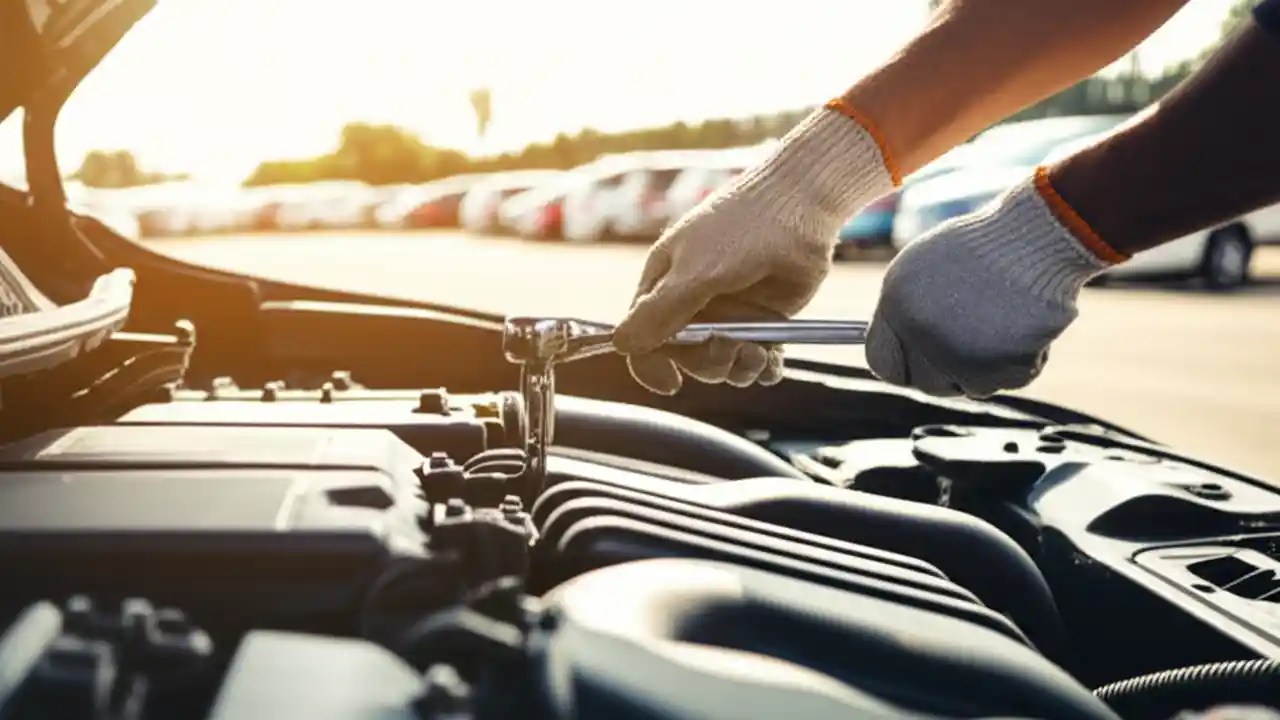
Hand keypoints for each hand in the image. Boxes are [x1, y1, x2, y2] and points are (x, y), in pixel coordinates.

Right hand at [614, 106, 895, 393]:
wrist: (801, 207)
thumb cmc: (741, 229)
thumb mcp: (695, 272)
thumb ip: (659, 312)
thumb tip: (620, 344)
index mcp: (663, 285)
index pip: (641, 338)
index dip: (651, 366)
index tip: (672, 383)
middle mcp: (692, 303)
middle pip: (687, 359)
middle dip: (710, 362)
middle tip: (732, 347)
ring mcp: (729, 314)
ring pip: (724, 365)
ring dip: (741, 367)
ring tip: (760, 351)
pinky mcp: (763, 321)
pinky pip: (757, 361)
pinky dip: (766, 366)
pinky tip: (774, 357)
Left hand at [866, 172, 1113, 397]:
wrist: (1038, 236)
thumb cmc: (984, 245)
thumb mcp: (926, 267)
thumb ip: (904, 311)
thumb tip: (897, 348)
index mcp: (896, 304)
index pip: (881, 361)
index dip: (902, 365)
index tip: (917, 365)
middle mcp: (921, 335)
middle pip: (925, 383)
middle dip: (945, 372)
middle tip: (969, 350)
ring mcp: (960, 356)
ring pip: (968, 386)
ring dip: (985, 366)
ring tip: (1002, 324)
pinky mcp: (1002, 369)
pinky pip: (1007, 381)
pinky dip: (1020, 361)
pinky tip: (1025, 326)